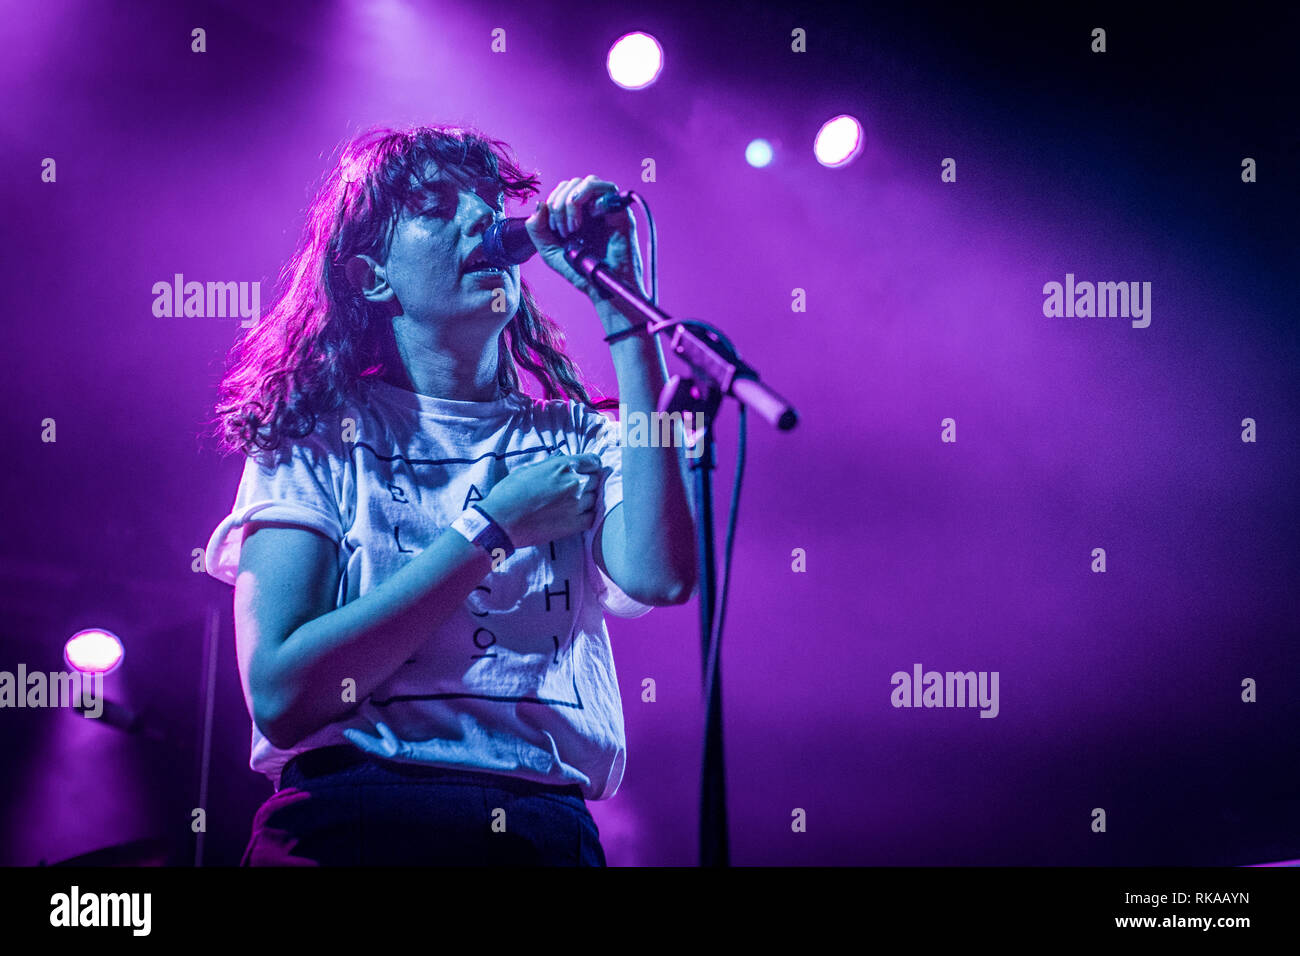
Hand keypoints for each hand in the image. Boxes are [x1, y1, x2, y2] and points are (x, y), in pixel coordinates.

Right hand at [479, 453, 606, 549]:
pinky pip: (591, 517)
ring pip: (594, 498)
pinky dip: (586, 516)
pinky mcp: (575, 524)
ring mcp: (577, 504)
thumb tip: (562, 465)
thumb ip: (552, 466)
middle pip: (596, 480)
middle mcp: (575, 483)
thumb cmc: (510, 493)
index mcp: (563, 466)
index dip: (592, 465)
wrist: (502, 520)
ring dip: (586, 500)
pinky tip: (575, 516)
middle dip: (588, 482)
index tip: (589, 469)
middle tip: (575, 488)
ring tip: (570, 503)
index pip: (593, 461)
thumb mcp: (530, 469)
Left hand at [524, 175, 644, 300]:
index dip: (552, 203)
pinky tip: (588, 220)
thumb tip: (540, 204)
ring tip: (573, 228)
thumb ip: (537, 229)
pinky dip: (590, 200)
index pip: (563, 189)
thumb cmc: (581, 272)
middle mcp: (593, 207)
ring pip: (588, 181)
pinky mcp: (621, 213)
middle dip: (559, 204)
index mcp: (578, 213)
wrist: (603, 289)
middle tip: (564, 232)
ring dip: (573, 201)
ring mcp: (608, 209)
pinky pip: (607, 190)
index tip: (554, 230)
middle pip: (573, 183)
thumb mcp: (549, 251)